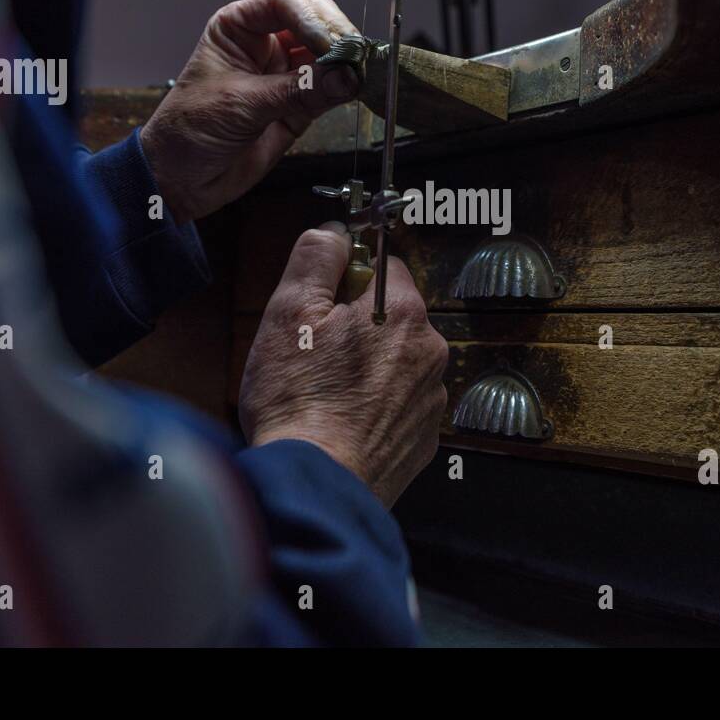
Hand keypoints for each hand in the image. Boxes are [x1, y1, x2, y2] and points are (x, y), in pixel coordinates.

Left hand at [140, 0, 359, 223]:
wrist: (183, 179)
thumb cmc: (189, 130)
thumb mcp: (241, 103)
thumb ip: (296, 90)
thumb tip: (345, 77)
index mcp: (239, 28)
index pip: (287, 3)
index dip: (311, 19)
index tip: (325, 45)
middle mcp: (266, 45)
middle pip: (316, 21)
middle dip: (336, 36)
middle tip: (351, 58)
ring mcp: (286, 75)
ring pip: (329, 55)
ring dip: (347, 62)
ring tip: (360, 75)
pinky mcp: (301, 106)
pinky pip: (332, 90)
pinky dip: (347, 89)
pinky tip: (356, 90)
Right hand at [238, 223, 448, 507]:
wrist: (315, 486)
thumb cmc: (298, 401)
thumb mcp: (289, 312)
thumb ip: (316, 258)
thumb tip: (334, 232)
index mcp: (402, 313)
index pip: (386, 266)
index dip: (347, 278)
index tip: (322, 303)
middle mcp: (430, 353)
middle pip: (392, 316)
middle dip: (357, 326)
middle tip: (315, 353)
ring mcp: (430, 400)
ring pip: (397, 363)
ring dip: (368, 368)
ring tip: (325, 394)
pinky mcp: (423, 440)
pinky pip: (399, 406)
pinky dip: (375, 408)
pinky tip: (342, 422)